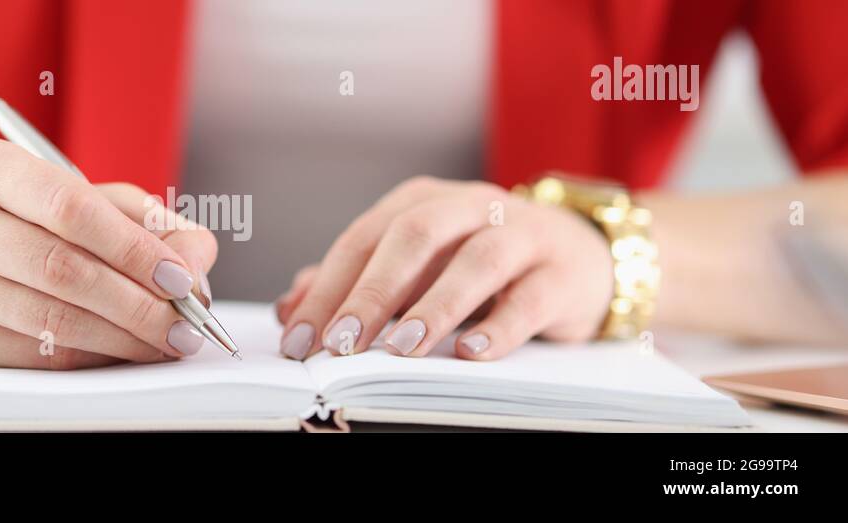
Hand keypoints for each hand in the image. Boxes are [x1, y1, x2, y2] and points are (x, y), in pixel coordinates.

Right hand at [0, 138, 216, 369]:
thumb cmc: (20, 215)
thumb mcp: (75, 193)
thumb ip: (140, 217)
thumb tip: (198, 256)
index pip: (71, 208)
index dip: (133, 247)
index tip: (181, 277)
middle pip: (62, 269)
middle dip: (138, 303)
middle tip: (186, 323)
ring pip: (51, 320)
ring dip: (123, 338)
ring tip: (167, 341)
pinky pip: (36, 354)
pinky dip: (93, 356)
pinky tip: (125, 350)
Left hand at [276, 176, 612, 360]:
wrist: (578, 254)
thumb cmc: (477, 263)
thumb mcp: (413, 268)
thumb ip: (352, 284)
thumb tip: (290, 311)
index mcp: (422, 202)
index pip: (362, 240)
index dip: (327, 290)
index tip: (298, 340)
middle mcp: (469, 206)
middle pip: (413, 238)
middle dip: (371, 293)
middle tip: (341, 344)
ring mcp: (520, 234)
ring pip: (476, 261)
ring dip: (435, 306)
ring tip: (402, 348)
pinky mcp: (561, 273)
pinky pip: (530, 298)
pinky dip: (500, 327)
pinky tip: (471, 353)